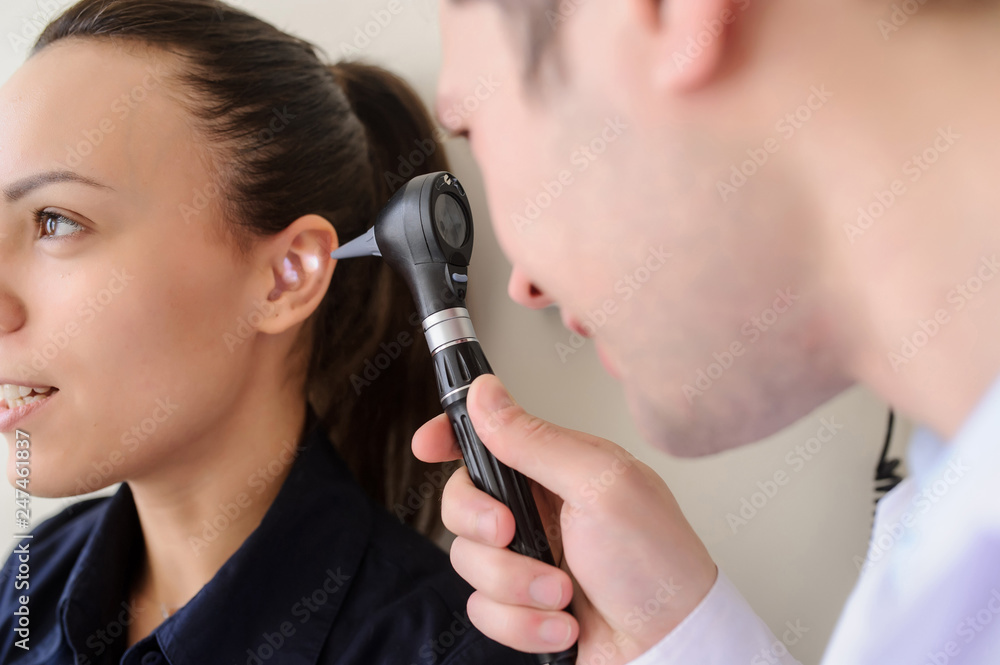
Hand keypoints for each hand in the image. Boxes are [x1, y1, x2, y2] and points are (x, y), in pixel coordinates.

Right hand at [412, 374, 717, 663]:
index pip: (487, 438)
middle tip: (512, 534)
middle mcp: (536, 509)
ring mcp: (527, 557)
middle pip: (461, 502)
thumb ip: (535, 440)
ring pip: (469, 561)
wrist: (670, 646)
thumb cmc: (656, 563)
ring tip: (563, 593)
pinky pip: (484, 609)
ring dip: (516, 585)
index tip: (426, 446)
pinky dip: (523, 623)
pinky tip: (563, 624)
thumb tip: (485, 392)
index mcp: (555, 467)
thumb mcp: (600, 485)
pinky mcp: (521, 604)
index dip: (449, 437)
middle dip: (481, 525)